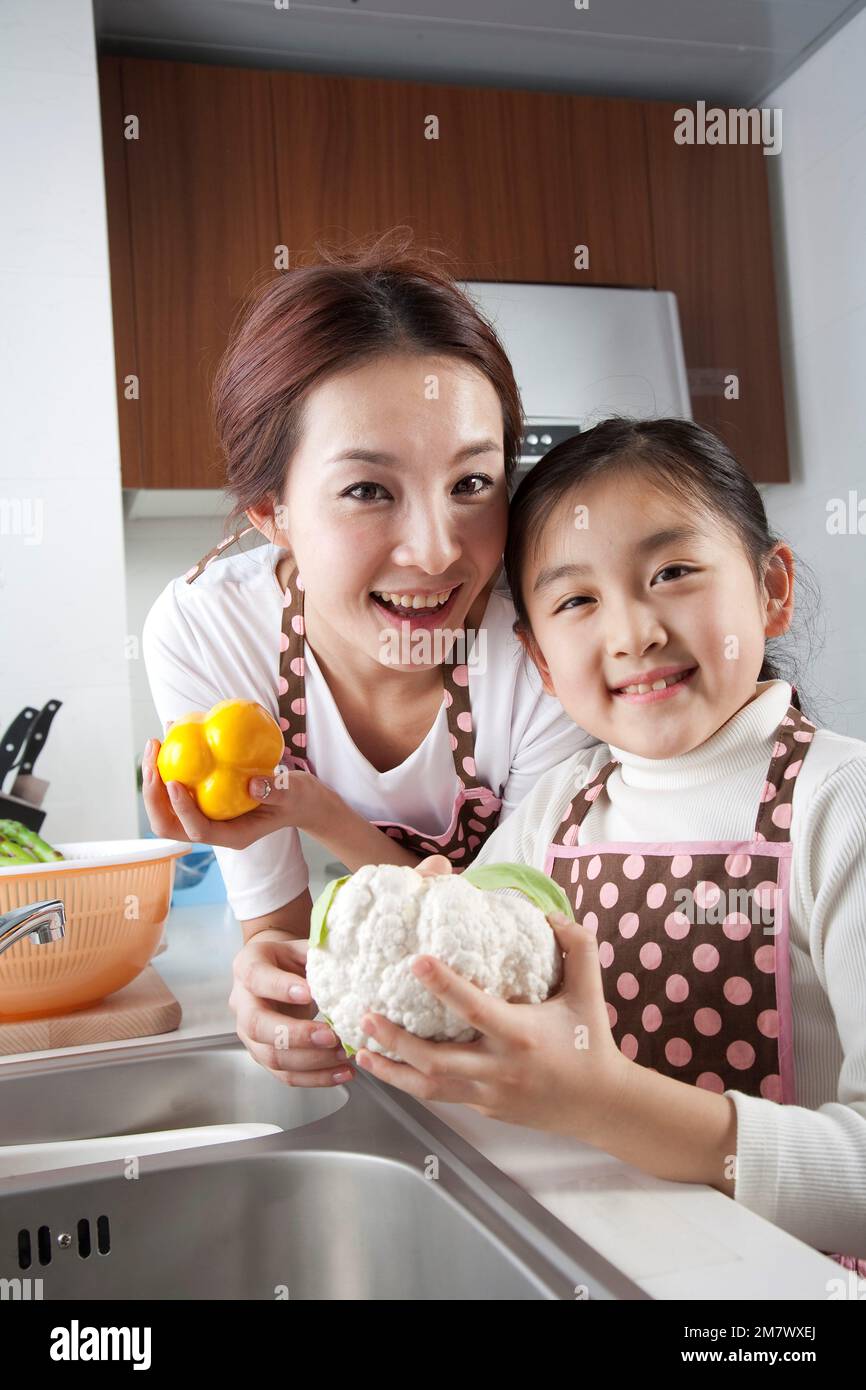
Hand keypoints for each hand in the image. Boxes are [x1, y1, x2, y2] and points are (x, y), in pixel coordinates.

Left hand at [141, 728, 316, 848]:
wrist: (299, 799)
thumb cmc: (298, 799)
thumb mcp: (294, 794)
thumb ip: (276, 792)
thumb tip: (253, 786)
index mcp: (232, 835)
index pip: (199, 830)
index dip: (182, 810)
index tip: (175, 781)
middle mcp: (213, 828)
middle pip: (170, 824)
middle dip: (153, 795)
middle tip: (152, 761)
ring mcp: (205, 815)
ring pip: (166, 807)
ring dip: (154, 779)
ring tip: (154, 745)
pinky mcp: (203, 799)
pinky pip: (177, 786)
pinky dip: (168, 765)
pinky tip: (171, 736)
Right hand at [229, 930, 353, 1087]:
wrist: (276, 971)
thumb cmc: (291, 958)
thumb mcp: (301, 947)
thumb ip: (318, 955)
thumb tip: (347, 972)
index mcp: (247, 967)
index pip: (257, 978)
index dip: (281, 988)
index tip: (310, 993)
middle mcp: (242, 1003)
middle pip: (258, 1025)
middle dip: (296, 1034)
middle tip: (331, 1036)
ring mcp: (250, 1035)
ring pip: (272, 1056)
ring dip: (311, 1060)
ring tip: (343, 1054)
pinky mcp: (264, 1056)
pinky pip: (286, 1075)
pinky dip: (315, 1078)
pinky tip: (342, 1072)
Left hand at [355, 874, 629, 1141]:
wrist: (599, 1104)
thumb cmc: (590, 1042)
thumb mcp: (589, 991)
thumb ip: (577, 947)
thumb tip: (549, 913)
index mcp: (520, 1033)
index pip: (473, 1008)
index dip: (443, 984)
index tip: (415, 961)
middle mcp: (498, 1067)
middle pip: (436, 1060)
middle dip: (396, 1041)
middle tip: (365, 1016)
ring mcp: (487, 1092)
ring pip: (429, 1087)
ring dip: (392, 1069)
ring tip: (361, 1049)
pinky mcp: (482, 1106)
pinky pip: (440, 1095)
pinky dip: (411, 1082)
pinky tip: (388, 1068)